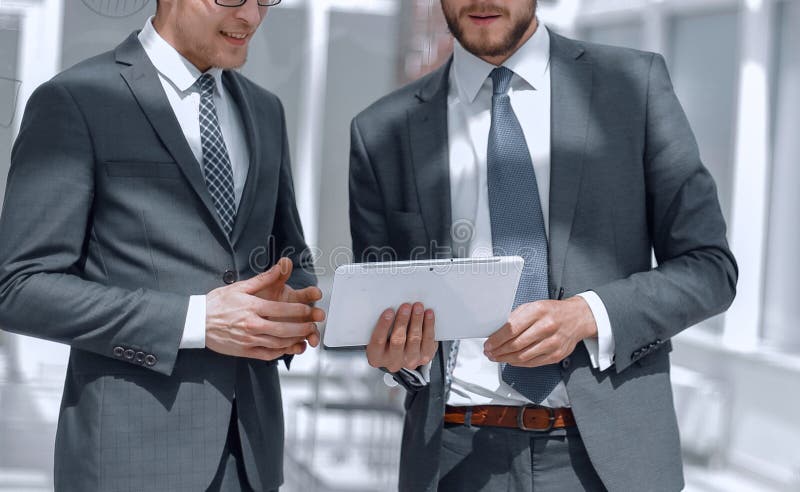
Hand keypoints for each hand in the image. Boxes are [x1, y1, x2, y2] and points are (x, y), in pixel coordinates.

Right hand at [206, 258, 325, 360]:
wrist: (196, 322)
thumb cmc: (217, 303)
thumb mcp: (240, 286)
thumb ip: (264, 278)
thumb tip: (282, 265)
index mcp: (252, 307)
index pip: (282, 309)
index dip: (300, 310)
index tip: (309, 309)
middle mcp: (252, 324)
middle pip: (284, 329)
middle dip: (302, 328)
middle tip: (313, 325)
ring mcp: (248, 339)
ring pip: (278, 343)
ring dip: (294, 341)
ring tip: (305, 337)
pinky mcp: (244, 351)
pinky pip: (267, 354)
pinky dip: (280, 352)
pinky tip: (288, 348)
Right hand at [366, 302, 436, 372]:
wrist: (401, 354)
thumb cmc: (386, 340)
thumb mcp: (378, 334)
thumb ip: (382, 325)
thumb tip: (391, 306)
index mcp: (376, 356)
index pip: (378, 341)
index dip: (384, 325)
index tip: (389, 311)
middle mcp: (393, 362)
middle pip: (398, 340)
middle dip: (403, 321)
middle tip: (406, 306)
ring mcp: (410, 361)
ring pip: (414, 339)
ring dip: (417, 321)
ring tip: (418, 307)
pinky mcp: (424, 357)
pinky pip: (428, 340)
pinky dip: (429, 325)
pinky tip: (428, 315)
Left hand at [483, 296, 596, 366]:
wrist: (577, 318)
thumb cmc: (552, 312)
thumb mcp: (533, 306)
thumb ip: (516, 317)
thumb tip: (497, 331)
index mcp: (538, 311)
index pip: (511, 328)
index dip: (496, 339)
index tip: (488, 344)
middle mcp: (547, 326)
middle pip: (516, 344)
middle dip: (498, 351)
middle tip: (490, 352)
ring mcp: (553, 342)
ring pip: (523, 356)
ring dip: (506, 359)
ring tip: (497, 357)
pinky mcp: (556, 355)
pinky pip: (533, 363)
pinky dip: (519, 363)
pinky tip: (511, 360)